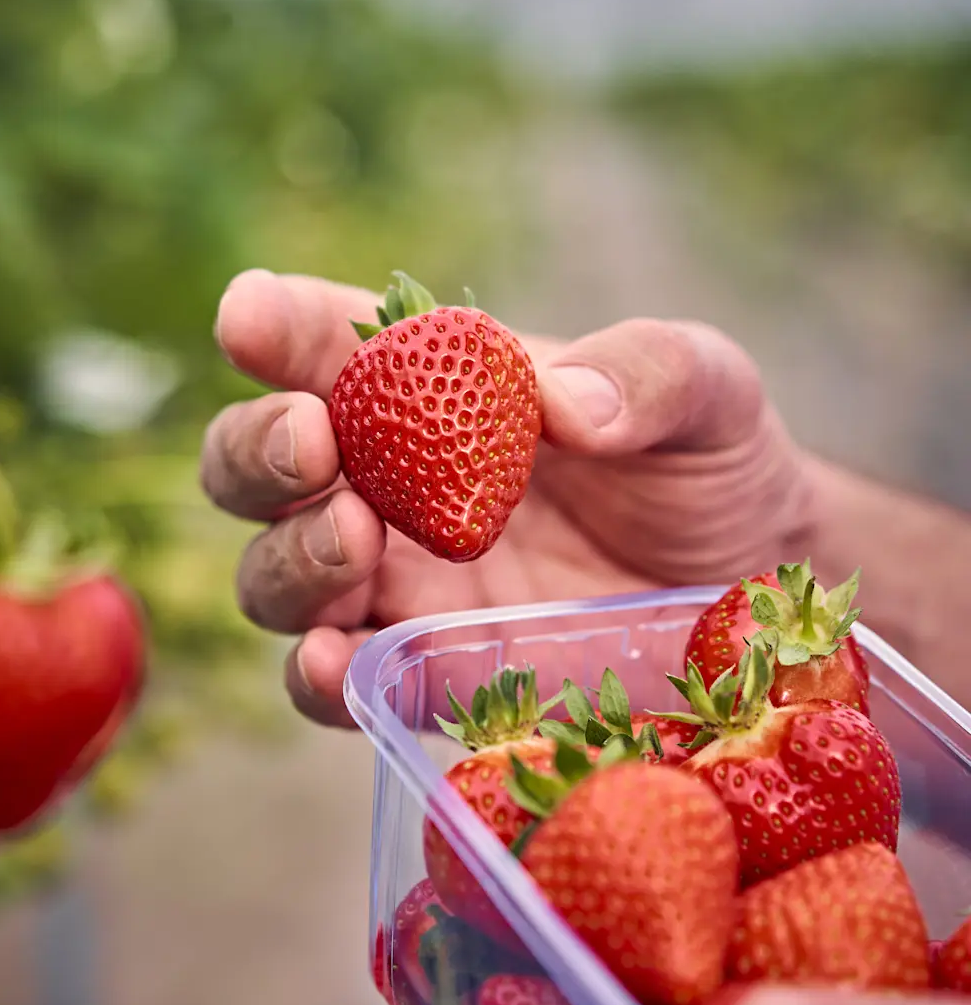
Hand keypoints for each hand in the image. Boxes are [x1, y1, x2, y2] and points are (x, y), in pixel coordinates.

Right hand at [202, 270, 813, 724]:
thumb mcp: (703, 393)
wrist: (752, 583)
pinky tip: (334, 661)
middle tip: (313, 443)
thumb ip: (643, 375)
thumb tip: (563, 404)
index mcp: (435, 385)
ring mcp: (400, 586)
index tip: (252, 319)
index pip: (324, 343)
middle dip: (259, 450)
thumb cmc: (709, 465)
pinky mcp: (426, 675)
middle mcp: (392, 484)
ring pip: (277, 577)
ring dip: (291, 559)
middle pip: (261, 466)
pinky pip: (340, 684)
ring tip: (355, 538)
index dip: (273, 326)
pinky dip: (318, 677)